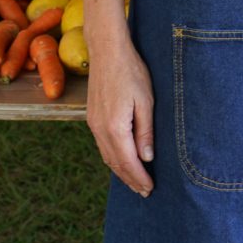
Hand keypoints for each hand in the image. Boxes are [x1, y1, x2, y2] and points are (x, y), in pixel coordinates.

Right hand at [86, 37, 155, 196]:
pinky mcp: (92, 117)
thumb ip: (146, 132)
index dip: (140, 177)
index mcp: (115, 127)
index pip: (129, 162)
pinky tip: (121, 160)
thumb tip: (147, 158)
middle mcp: (100, 129)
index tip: (150, 189)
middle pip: (115, 163)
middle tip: (145, 191)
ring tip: (135, 181)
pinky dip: (113, 158)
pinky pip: (102, 146)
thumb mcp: (146, 101)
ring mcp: (93, 124)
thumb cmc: (131, 72)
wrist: (107, 50)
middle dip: (130, 179)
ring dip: (121, 171)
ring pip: (107, 156)